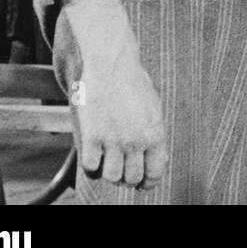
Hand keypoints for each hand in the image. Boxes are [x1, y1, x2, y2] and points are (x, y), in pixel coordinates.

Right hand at [61, 0, 167, 189]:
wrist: (111, 64)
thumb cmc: (133, 83)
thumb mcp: (153, 108)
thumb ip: (153, 135)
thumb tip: (154, 159)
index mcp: (155, 134)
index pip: (154, 173)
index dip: (148, 182)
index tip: (143, 183)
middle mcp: (136, 141)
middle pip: (131, 179)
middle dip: (128, 178)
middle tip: (123, 169)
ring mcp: (113, 140)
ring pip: (112, 176)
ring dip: (110, 172)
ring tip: (109, 159)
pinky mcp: (92, 136)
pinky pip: (91, 166)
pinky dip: (92, 163)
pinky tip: (95, 151)